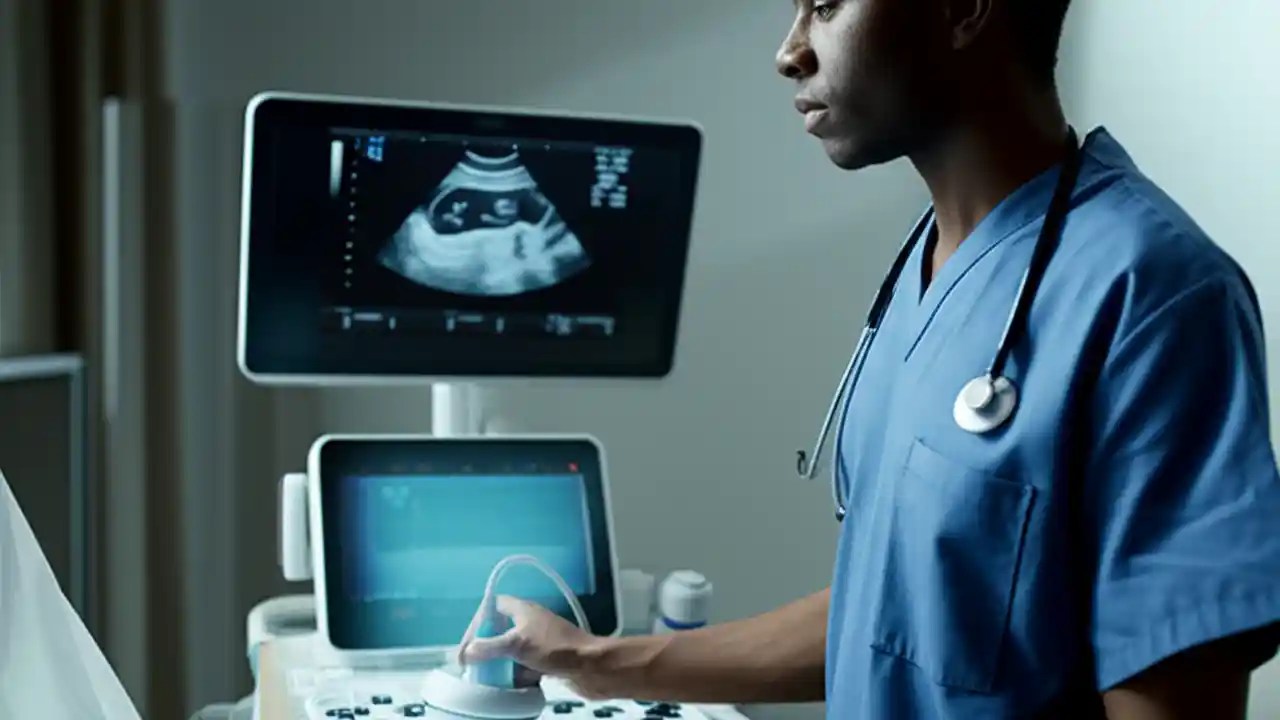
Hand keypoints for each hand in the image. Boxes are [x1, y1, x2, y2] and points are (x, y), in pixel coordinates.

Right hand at [456, 595, 600, 690]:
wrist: (591, 666)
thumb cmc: (555, 648)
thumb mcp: (517, 645)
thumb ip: (489, 647)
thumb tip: (467, 652)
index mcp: (524, 610)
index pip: (494, 605)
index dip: (479, 620)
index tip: (470, 641)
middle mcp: (532, 622)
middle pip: (502, 631)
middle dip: (489, 647)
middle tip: (476, 664)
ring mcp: (542, 641)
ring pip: (514, 651)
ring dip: (503, 664)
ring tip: (490, 678)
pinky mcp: (549, 659)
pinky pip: (526, 666)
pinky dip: (518, 675)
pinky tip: (512, 686)